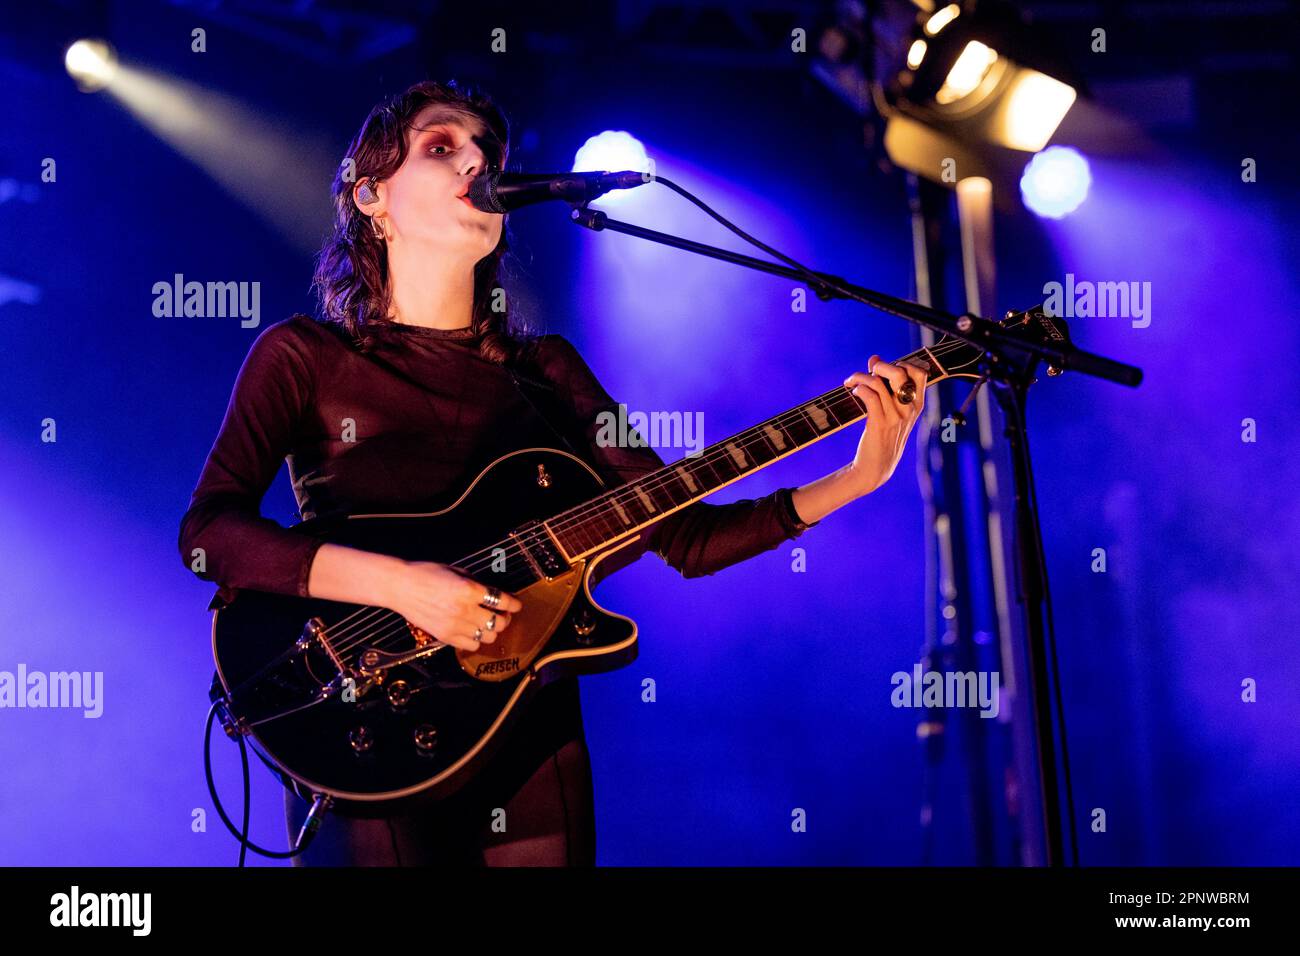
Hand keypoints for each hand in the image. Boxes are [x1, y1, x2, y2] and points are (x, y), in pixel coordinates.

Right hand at [384, 561, 522, 651]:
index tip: (516, 605)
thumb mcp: (457, 571)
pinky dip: (476, 640)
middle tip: (502, 614)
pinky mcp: (445, 637)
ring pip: (488, 637)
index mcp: (468, 589)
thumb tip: (494, 593)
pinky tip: (473, 631)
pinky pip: (471, 645)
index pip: (502, 601)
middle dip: (505, 618)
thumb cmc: (427, 574)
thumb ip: (477, 583)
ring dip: (492, 630)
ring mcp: (455, 626)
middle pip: (499, 622)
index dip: (514, 604)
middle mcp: (464, 610)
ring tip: (488, 623)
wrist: (400, 587)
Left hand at [843, 354, 926, 495]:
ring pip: (879, 383)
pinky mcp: (879, 424)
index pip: (920, 372)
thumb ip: (887, 386)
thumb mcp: (892, 412)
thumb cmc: (882, 437)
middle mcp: (909, 409)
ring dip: (861, 377)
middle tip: (868, 371)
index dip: (903, 362)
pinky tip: (853, 392)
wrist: (876, 468)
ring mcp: (895, 417)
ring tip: (851, 382)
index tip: (886, 368)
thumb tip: (874, 358)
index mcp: (916, 405)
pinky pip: (870, 396)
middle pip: (901, 372)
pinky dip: (859, 389)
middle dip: (881, 365)